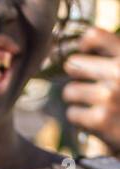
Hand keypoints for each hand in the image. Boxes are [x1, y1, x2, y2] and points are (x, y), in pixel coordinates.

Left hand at [64, 27, 119, 153]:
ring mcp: (109, 96)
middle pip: (72, 64)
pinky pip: (72, 113)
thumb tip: (81, 44)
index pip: (93, 36)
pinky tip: (99, 117)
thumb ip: (111, 54)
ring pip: (69, 91)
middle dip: (78, 74)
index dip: (84, 45)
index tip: (86, 53)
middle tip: (91, 83)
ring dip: (79, 98)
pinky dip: (82, 117)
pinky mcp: (100, 120)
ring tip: (98, 102)